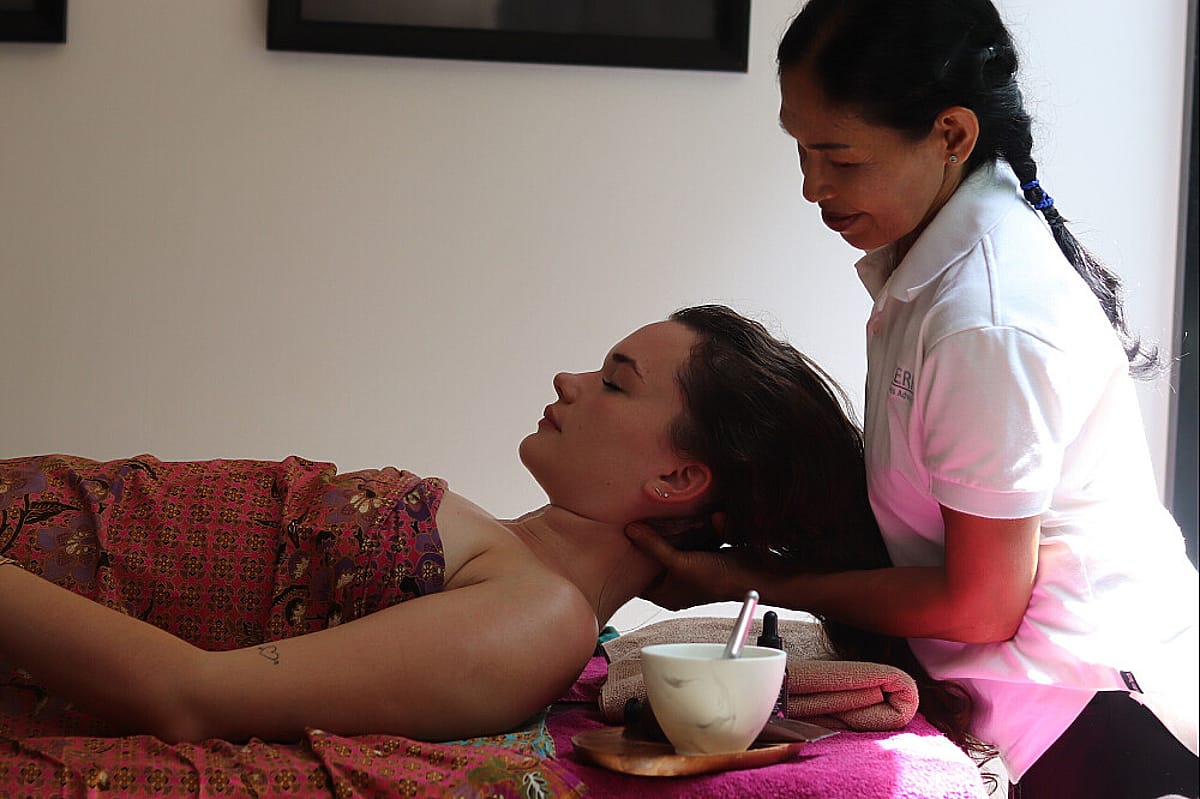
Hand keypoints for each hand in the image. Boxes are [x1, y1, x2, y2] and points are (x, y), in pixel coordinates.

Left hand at [625, 522, 770, 609]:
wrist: (754, 573)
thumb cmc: (719, 579)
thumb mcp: (680, 562)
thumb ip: (654, 547)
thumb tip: (631, 530)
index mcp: (666, 594)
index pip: (637, 579)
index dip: (628, 562)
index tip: (619, 540)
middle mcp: (675, 583)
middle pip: (652, 560)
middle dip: (647, 542)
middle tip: (635, 522)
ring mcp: (689, 568)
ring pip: (669, 548)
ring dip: (666, 534)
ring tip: (653, 517)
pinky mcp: (701, 555)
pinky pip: (686, 540)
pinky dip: (684, 530)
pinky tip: (677, 518)